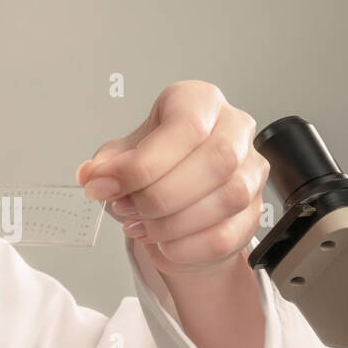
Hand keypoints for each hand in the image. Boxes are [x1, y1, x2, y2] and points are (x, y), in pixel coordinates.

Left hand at [75, 80, 268, 276]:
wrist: (178, 195)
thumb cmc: (156, 164)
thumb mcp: (123, 153)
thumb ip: (106, 164)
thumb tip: (92, 176)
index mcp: (200, 101)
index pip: (185, 128)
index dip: (143, 163)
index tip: (106, 186)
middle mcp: (235, 129)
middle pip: (215, 161)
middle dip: (160, 195)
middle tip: (126, 209)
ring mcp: (252, 170)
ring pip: (227, 199)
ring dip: (173, 223)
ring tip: (141, 225)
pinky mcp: (254, 211)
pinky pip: (227, 235)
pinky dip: (186, 246)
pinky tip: (163, 243)